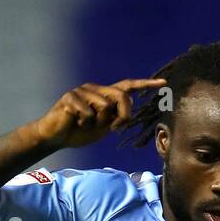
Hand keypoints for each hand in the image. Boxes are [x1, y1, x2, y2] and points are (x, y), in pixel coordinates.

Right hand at [32, 78, 166, 150]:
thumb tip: (126, 112)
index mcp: (104, 94)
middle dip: (123, 115)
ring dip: (98, 122)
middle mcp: (95, 88)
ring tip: (85, 124)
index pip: (127, 86)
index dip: (145, 85)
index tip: (163, 83)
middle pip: (121, 96)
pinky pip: (88, 112)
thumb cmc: (79, 131)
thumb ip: (115, 118)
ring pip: (104, 106)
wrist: (55, 136)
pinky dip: (84, 123)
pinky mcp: (71, 97)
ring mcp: (82, 90)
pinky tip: (75, 123)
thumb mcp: (102, 127)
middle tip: (114, 128)